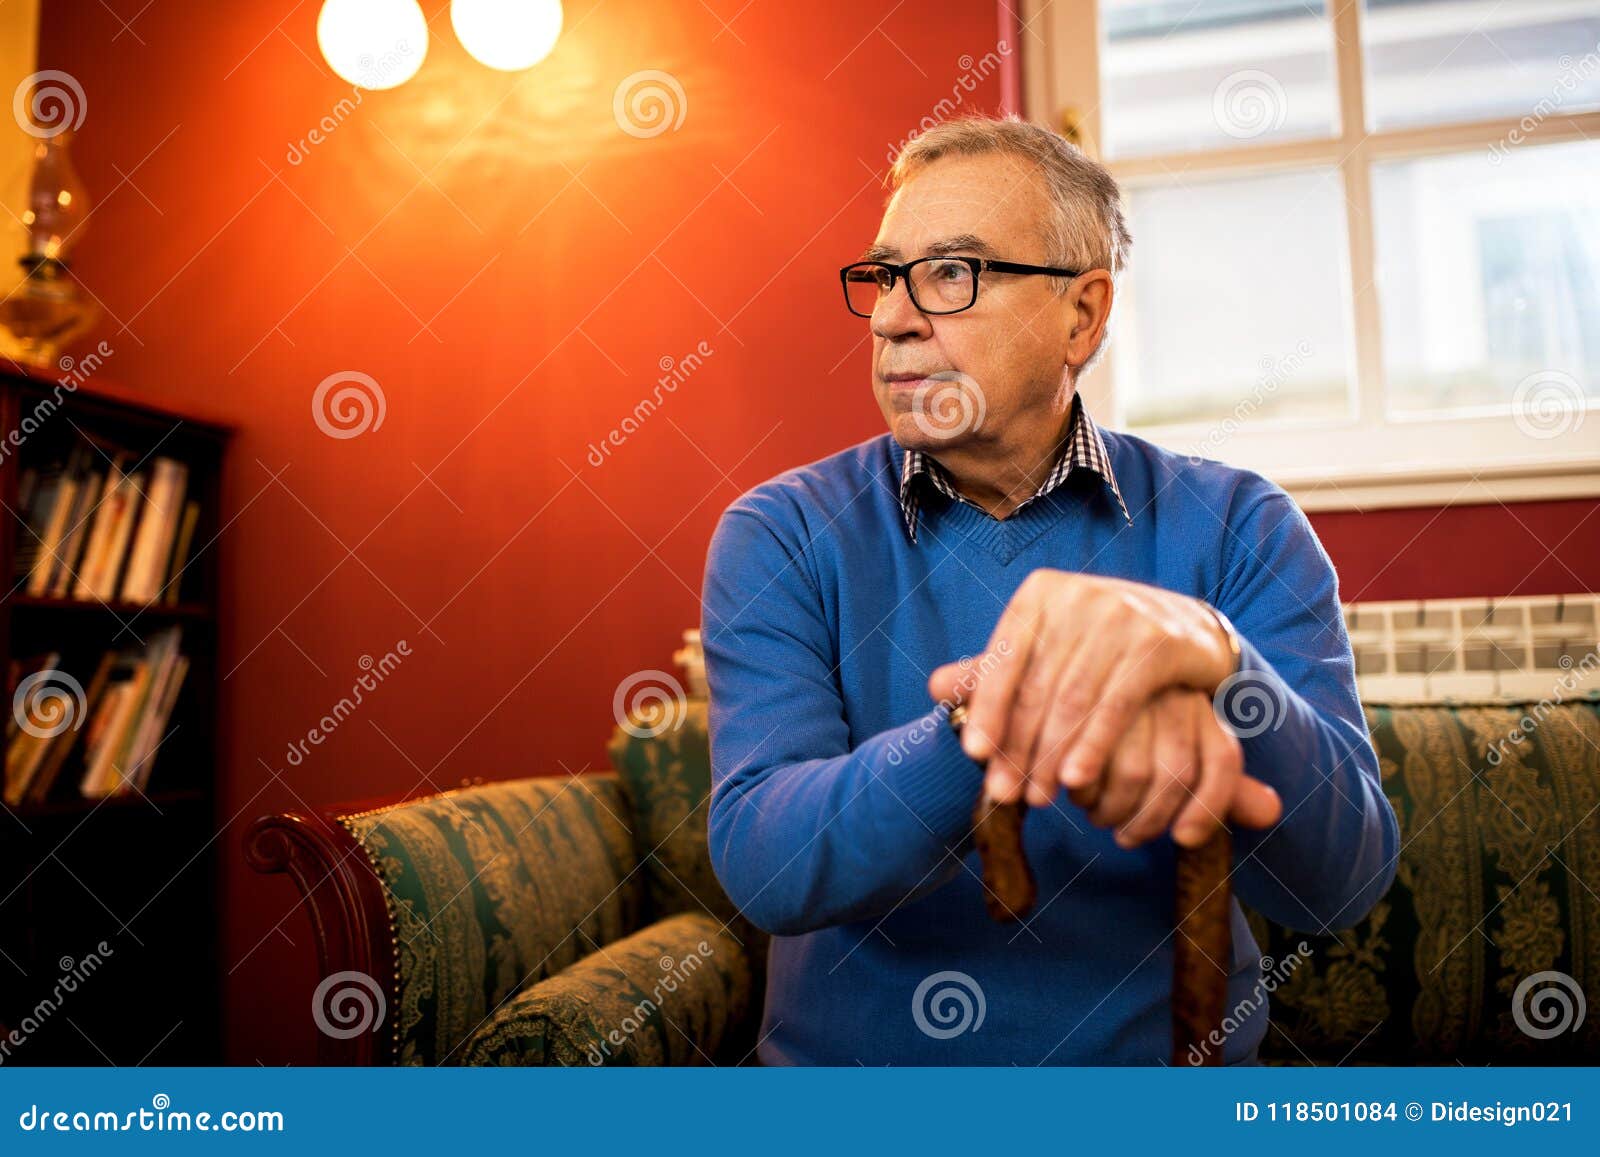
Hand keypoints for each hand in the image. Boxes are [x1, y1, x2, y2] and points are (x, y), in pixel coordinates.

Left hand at [928, 570, 1236, 806]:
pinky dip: (1093, 745)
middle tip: (1002, 792)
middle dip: (1016, 745)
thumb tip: (934, 687)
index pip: (1003, 660)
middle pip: (1036, 686)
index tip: (972, 755)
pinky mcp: (1156, 643)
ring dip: (1050, 756)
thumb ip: (996, 669)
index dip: (987, 710)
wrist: (1187, 626)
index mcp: (1040, 594)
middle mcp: (1077, 597)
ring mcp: (1119, 616)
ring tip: (1035, 798)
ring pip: (1072, 700)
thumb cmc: (1100, 644)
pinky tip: (1076, 780)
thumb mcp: (1047, 647)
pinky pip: (1116, 705)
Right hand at [1069, 687, 1280, 848]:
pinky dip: (1081, 791)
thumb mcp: (1183, 750)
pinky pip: (1088, 761)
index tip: (1184, 840)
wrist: (1077, 662)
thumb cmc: (1134, 729)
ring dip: (1112, 810)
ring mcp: (1126, 694)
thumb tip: (1271, 812)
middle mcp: (1169, 694)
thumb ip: (1221, 786)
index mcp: (1200, 705)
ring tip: (1095, 814)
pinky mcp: (1082, 700)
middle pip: (1175, 774)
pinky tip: (1069, 791)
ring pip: (1132, 772)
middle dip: (1149, 822)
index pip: (1222, 760)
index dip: (1209, 810)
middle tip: (1125, 836)